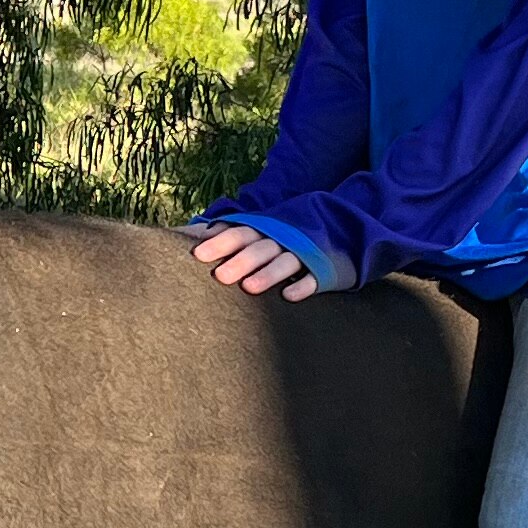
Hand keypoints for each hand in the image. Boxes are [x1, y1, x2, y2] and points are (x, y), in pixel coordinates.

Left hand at [191, 223, 319, 299]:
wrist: (339, 233)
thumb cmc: (285, 239)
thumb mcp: (261, 232)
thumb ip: (227, 233)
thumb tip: (187, 233)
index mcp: (264, 230)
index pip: (239, 233)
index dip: (220, 242)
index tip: (198, 254)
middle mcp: (282, 240)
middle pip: (259, 248)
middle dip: (240, 260)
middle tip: (219, 276)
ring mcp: (304, 254)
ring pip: (285, 262)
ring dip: (268, 273)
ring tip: (249, 288)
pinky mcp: (323, 270)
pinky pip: (313, 278)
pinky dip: (303, 286)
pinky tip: (289, 297)